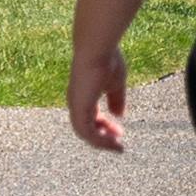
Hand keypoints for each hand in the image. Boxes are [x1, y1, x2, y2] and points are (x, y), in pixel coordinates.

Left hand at [68, 34, 136, 153]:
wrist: (96, 49)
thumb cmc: (107, 60)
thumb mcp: (115, 82)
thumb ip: (116, 98)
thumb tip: (119, 115)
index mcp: (84, 96)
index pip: (91, 117)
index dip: (105, 126)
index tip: (120, 132)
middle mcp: (77, 103)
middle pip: (87, 129)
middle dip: (103, 137)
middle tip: (119, 143)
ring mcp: (76, 106)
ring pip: (85, 134)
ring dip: (102, 142)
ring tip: (117, 146)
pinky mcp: (78, 109)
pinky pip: (87, 132)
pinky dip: (99, 139)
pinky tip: (113, 140)